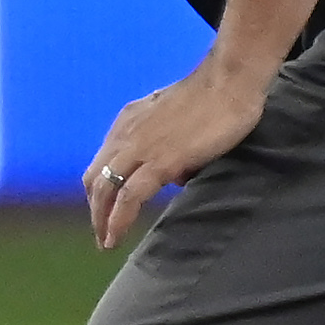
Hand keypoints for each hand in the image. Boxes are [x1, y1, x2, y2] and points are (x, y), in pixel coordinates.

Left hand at [83, 54, 274, 248]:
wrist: (229, 82)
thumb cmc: (213, 98)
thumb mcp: (174, 117)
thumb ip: (166, 143)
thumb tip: (176, 174)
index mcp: (127, 122)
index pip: (102, 161)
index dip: (100, 189)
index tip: (104, 209)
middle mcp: (124, 135)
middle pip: (96, 179)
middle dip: (95, 209)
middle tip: (101, 233)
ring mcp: (139, 148)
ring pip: (106, 190)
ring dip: (101, 220)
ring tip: (106, 242)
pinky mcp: (159, 162)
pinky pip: (129, 197)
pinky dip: (117, 221)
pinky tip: (115, 238)